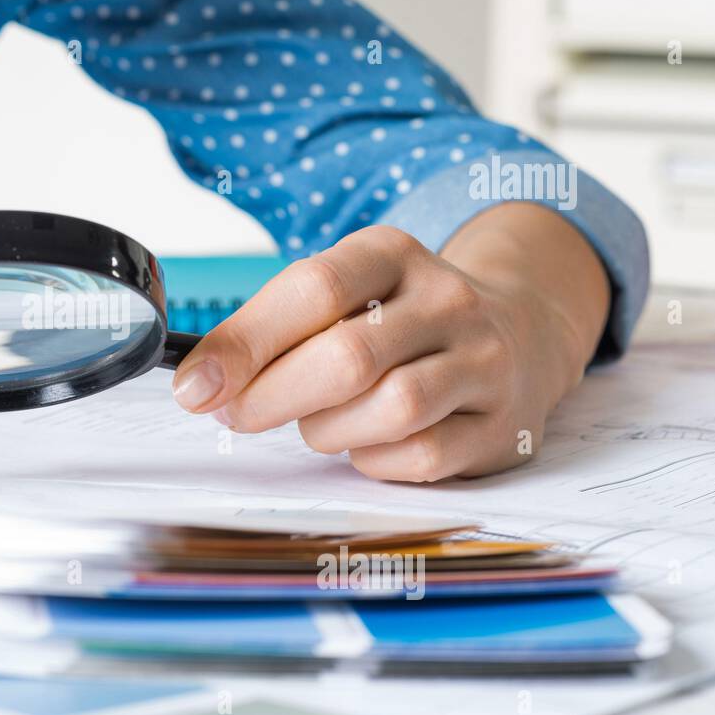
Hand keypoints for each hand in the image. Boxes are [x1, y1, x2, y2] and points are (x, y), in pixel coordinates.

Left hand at [171, 210, 609, 481]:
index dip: (244, 342)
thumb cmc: (397, 320)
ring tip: (316, 424)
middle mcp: (447, 299)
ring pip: (391, 410)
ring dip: (327, 430)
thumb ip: (274, 327)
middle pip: (348, 357)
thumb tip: (201, 381)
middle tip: (238, 416)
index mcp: (392, 253)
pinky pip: (420, 456)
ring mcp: (483, 361)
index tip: (196, 387)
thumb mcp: (343, 295)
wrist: (518, 333)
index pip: (313, 289)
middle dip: (273, 397)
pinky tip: (365, 444)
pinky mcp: (501, 424)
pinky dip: (372, 461)